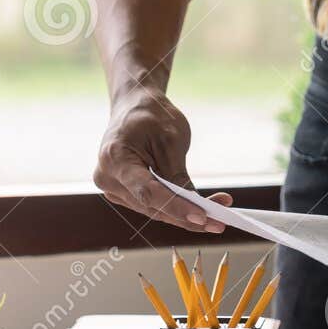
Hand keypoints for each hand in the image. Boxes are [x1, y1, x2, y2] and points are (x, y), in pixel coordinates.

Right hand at [94, 87, 231, 231]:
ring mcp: (114, 188)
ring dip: (186, 216)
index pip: (147, 192)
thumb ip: (177, 174)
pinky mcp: (125, 193)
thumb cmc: (151, 116)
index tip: (202, 216)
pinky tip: (203, 209)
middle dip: (187, 216)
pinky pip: (153, 206)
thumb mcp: (170, 139)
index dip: (176, 207)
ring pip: (154, 211)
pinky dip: (178, 209)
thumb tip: (194, 206)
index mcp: (114, 158)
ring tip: (219, 214)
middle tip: (219, 222)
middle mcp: (108, 178)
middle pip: (151, 207)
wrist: (134, 106)